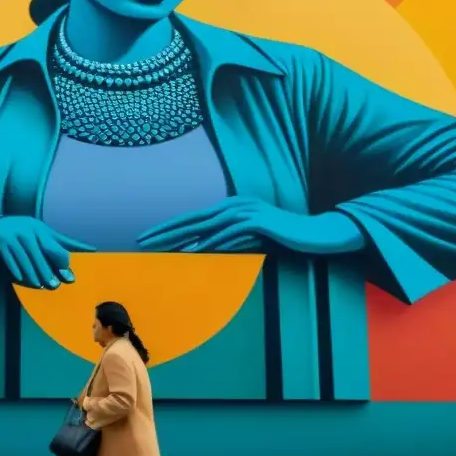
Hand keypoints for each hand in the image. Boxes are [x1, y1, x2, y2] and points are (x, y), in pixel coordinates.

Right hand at [0, 216, 94, 288]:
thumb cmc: (17, 231)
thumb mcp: (35, 233)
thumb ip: (53, 243)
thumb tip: (72, 256)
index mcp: (40, 227)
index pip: (59, 240)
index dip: (72, 249)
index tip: (90, 254)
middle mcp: (29, 228)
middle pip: (42, 252)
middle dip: (49, 269)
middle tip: (56, 284)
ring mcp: (14, 233)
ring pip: (27, 258)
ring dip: (34, 273)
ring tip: (41, 285)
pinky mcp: (1, 239)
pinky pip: (11, 258)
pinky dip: (16, 269)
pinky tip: (22, 279)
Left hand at [137, 196, 364, 254]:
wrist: (314, 233)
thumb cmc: (281, 237)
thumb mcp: (248, 238)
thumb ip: (226, 239)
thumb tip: (201, 249)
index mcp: (229, 207)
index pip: (192, 219)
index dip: (167, 228)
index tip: (146, 238)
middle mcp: (234, 205)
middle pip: (192, 219)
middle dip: (165, 231)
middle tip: (141, 241)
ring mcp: (246, 211)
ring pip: (206, 225)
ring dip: (183, 237)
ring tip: (161, 248)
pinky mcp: (259, 222)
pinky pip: (231, 233)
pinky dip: (213, 242)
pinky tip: (196, 250)